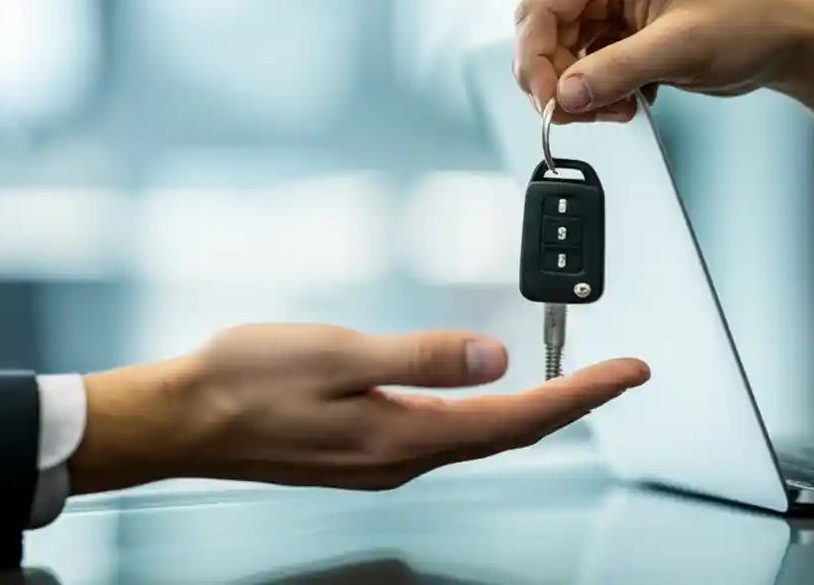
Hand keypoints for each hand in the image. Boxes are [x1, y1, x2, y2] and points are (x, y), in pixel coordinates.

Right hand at [68, 324, 648, 493]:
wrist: (183, 420)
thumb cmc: (245, 382)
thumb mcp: (338, 353)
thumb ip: (422, 357)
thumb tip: (496, 358)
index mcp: (404, 436)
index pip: (520, 419)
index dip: (584, 394)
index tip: (630, 372)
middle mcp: (403, 458)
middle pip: (510, 435)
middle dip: (572, 403)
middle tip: (616, 375)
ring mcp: (384, 460)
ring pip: (481, 437)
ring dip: (533, 410)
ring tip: (572, 382)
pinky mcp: (365, 451)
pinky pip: (447, 435)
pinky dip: (487, 413)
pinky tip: (488, 394)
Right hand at [513, 0, 813, 163]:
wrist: (776, 40)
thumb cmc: (742, 22)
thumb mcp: (677, 48)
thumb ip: (615, 71)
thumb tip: (565, 96)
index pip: (539, 11)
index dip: (536, 62)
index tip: (551, 103)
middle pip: (541, 41)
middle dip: (561, 84)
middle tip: (592, 112)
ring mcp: (601, 11)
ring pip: (558, 65)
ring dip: (583, 97)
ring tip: (624, 106)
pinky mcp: (611, 39)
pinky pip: (580, 76)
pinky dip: (598, 98)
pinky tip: (632, 101)